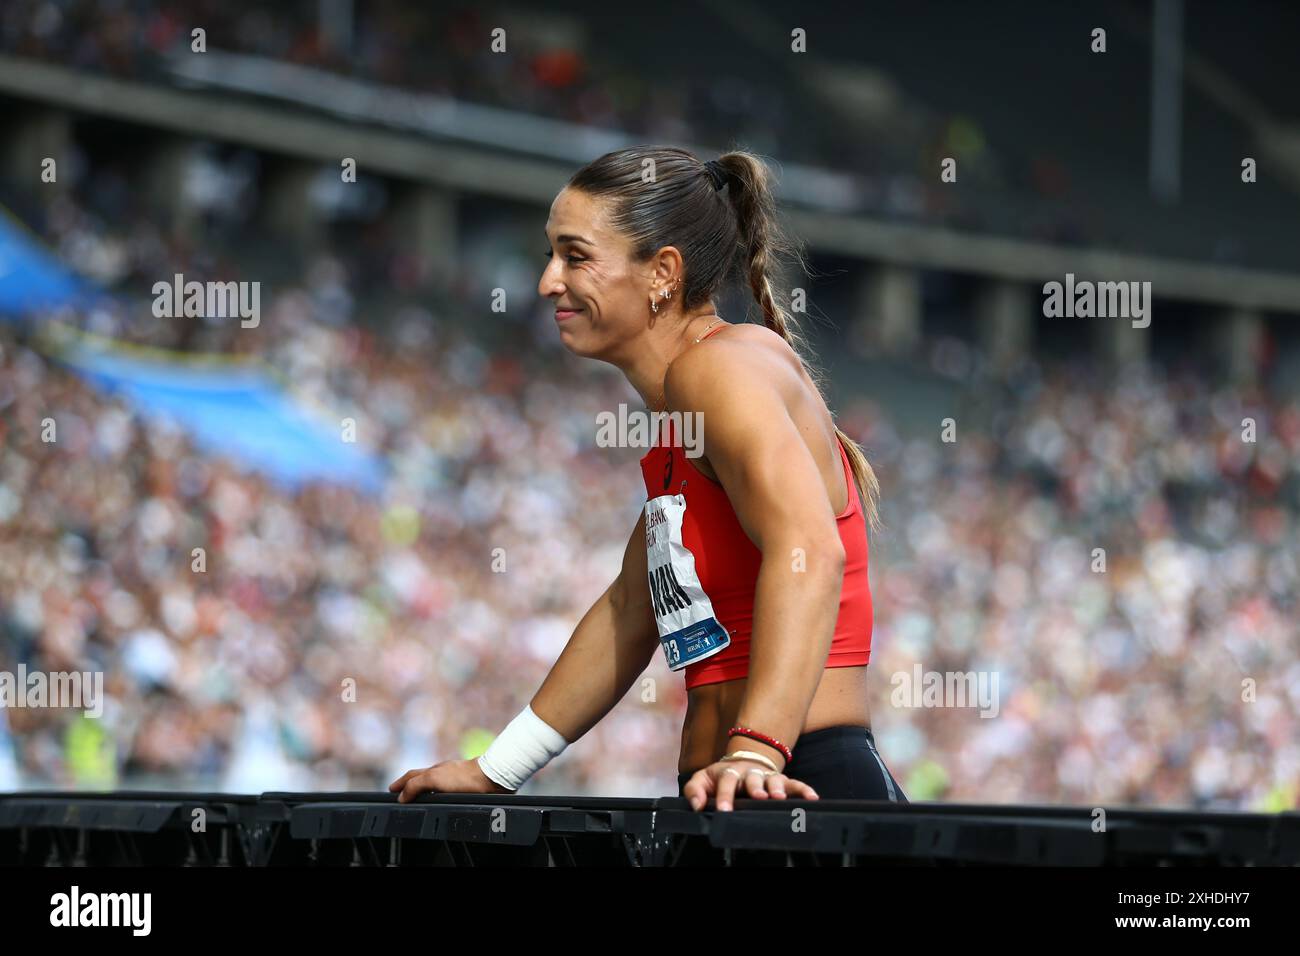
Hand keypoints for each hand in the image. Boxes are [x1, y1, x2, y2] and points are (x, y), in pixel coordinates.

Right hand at [388, 757, 514, 802]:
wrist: (492, 778)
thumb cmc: (464, 777)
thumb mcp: (434, 780)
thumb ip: (416, 785)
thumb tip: (401, 795)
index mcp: (434, 771)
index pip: (412, 777)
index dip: (401, 784)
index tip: (392, 791)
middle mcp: (443, 773)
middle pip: (422, 778)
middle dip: (409, 785)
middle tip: (399, 792)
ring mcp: (455, 779)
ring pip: (435, 783)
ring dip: (424, 789)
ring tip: (419, 797)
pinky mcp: (467, 787)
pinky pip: (448, 790)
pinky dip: (439, 793)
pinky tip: (443, 799)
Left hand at [682, 758, 817, 811]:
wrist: (742, 762)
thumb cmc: (721, 777)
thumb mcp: (702, 779)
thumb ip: (694, 790)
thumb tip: (697, 806)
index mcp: (730, 772)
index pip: (727, 782)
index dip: (726, 796)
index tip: (725, 810)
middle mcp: (750, 773)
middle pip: (753, 778)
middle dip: (755, 787)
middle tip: (757, 796)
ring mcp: (767, 776)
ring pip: (774, 780)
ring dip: (778, 787)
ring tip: (779, 797)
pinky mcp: (782, 781)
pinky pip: (795, 784)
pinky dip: (804, 789)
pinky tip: (812, 797)